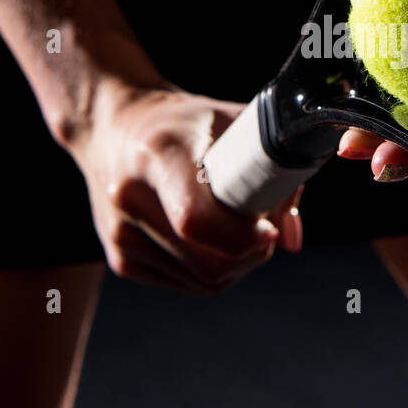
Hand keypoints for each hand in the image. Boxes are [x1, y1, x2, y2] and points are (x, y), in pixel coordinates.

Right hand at [63, 81, 302, 291]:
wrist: (115, 127)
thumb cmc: (186, 123)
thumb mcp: (233, 124)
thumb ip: (274, 171)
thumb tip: (292, 239)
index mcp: (158, 152)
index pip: (196, 219)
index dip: (243, 236)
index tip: (269, 228)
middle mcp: (130, 195)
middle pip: (207, 262)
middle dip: (250, 254)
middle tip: (264, 230)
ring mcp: (120, 233)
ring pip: (203, 280)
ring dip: (237, 265)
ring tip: (240, 229)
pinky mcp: (121, 259)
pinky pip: (187, 284)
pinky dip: (213, 270)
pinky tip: (213, 239)